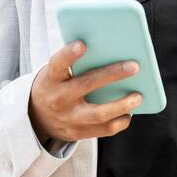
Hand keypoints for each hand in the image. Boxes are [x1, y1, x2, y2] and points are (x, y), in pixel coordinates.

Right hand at [28, 40, 142, 145]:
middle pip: (86, 85)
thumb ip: (73, 65)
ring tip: (139, 96)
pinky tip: (129, 112)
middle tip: (134, 66)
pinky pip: (103, 130)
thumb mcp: (55, 74)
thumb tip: (109, 51)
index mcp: (51, 79)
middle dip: (112, 75)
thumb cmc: (55, 86)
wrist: (37, 119)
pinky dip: (119, 121)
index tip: (83, 44)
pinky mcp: (78, 133)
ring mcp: (68, 118)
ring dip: (121, 105)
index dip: (69, 54)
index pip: (57, 64)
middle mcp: (58, 99)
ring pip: (98, 114)